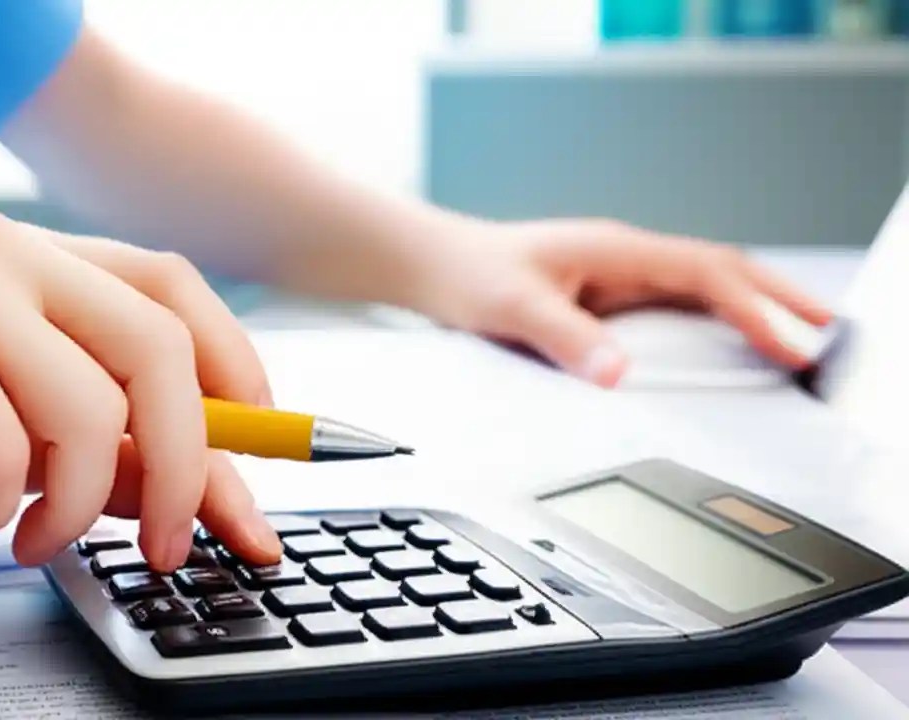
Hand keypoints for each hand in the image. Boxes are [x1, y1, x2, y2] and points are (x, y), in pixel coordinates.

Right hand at [0, 208, 281, 569]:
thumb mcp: (27, 446)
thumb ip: (123, 455)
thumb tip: (230, 500)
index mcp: (39, 260)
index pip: (175, 288)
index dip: (237, 366)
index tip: (260, 447)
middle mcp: (2, 248)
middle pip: (158, 345)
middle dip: (183, 464)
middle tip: (169, 540)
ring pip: (86, 408)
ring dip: (70, 505)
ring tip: (19, 528)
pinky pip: (0, 448)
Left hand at [407, 217, 832, 386]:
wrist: (434, 267)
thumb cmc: (469, 275)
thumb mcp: (513, 308)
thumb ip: (566, 338)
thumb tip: (619, 372)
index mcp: (615, 251)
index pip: (705, 274)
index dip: (755, 309)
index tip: (792, 343)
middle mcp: (625, 258)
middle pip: (722, 272)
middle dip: (780, 299)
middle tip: (830, 332)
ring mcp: (619, 276)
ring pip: (705, 286)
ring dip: (754, 308)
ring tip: (800, 339)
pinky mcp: (608, 297)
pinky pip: (678, 305)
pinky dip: (717, 320)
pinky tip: (733, 343)